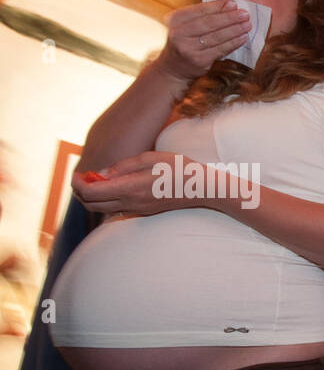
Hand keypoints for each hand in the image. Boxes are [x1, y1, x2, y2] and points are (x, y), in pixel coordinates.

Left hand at [71, 152, 207, 215]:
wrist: (201, 188)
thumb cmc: (177, 168)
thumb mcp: (148, 158)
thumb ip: (121, 166)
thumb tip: (101, 174)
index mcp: (129, 188)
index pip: (90, 192)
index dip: (77, 182)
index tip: (77, 173)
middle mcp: (130, 203)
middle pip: (90, 204)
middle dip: (80, 191)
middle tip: (83, 177)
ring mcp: (137, 209)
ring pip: (101, 210)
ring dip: (93, 197)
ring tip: (97, 181)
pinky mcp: (143, 211)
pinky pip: (116, 210)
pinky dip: (107, 200)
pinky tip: (114, 187)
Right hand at [157, 0, 250, 82]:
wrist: (173, 69)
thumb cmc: (185, 43)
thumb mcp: (187, 26)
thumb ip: (203, 16)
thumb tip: (229, 4)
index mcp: (174, 20)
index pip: (199, 10)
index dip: (218, 7)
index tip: (234, 4)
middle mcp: (178, 33)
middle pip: (209, 23)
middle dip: (229, 18)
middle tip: (245, 14)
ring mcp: (188, 48)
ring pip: (216, 37)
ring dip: (234, 30)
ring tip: (247, 25)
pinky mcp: (198, 60)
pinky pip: (220, 50)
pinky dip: (233, 43)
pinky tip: (243, 38)